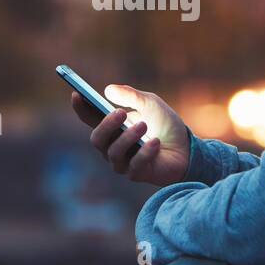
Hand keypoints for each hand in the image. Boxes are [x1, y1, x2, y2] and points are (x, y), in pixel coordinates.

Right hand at [70, 84, 189, 187]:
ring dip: (128, 137)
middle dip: (107, 126)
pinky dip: (145, 152)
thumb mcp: (150, 103)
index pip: (89, 118)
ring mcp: (122, 162)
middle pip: (97, 139)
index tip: (77, 94)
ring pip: (114, 153)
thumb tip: (108, 90)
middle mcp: (112, 146)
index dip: (81, 108)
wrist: (187, 148)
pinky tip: (156, 142)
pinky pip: (134, 165)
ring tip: (144, 125)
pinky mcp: (136, 174)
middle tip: (121, 113)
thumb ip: (131, 96)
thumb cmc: (165, 124)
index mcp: (112, 127)